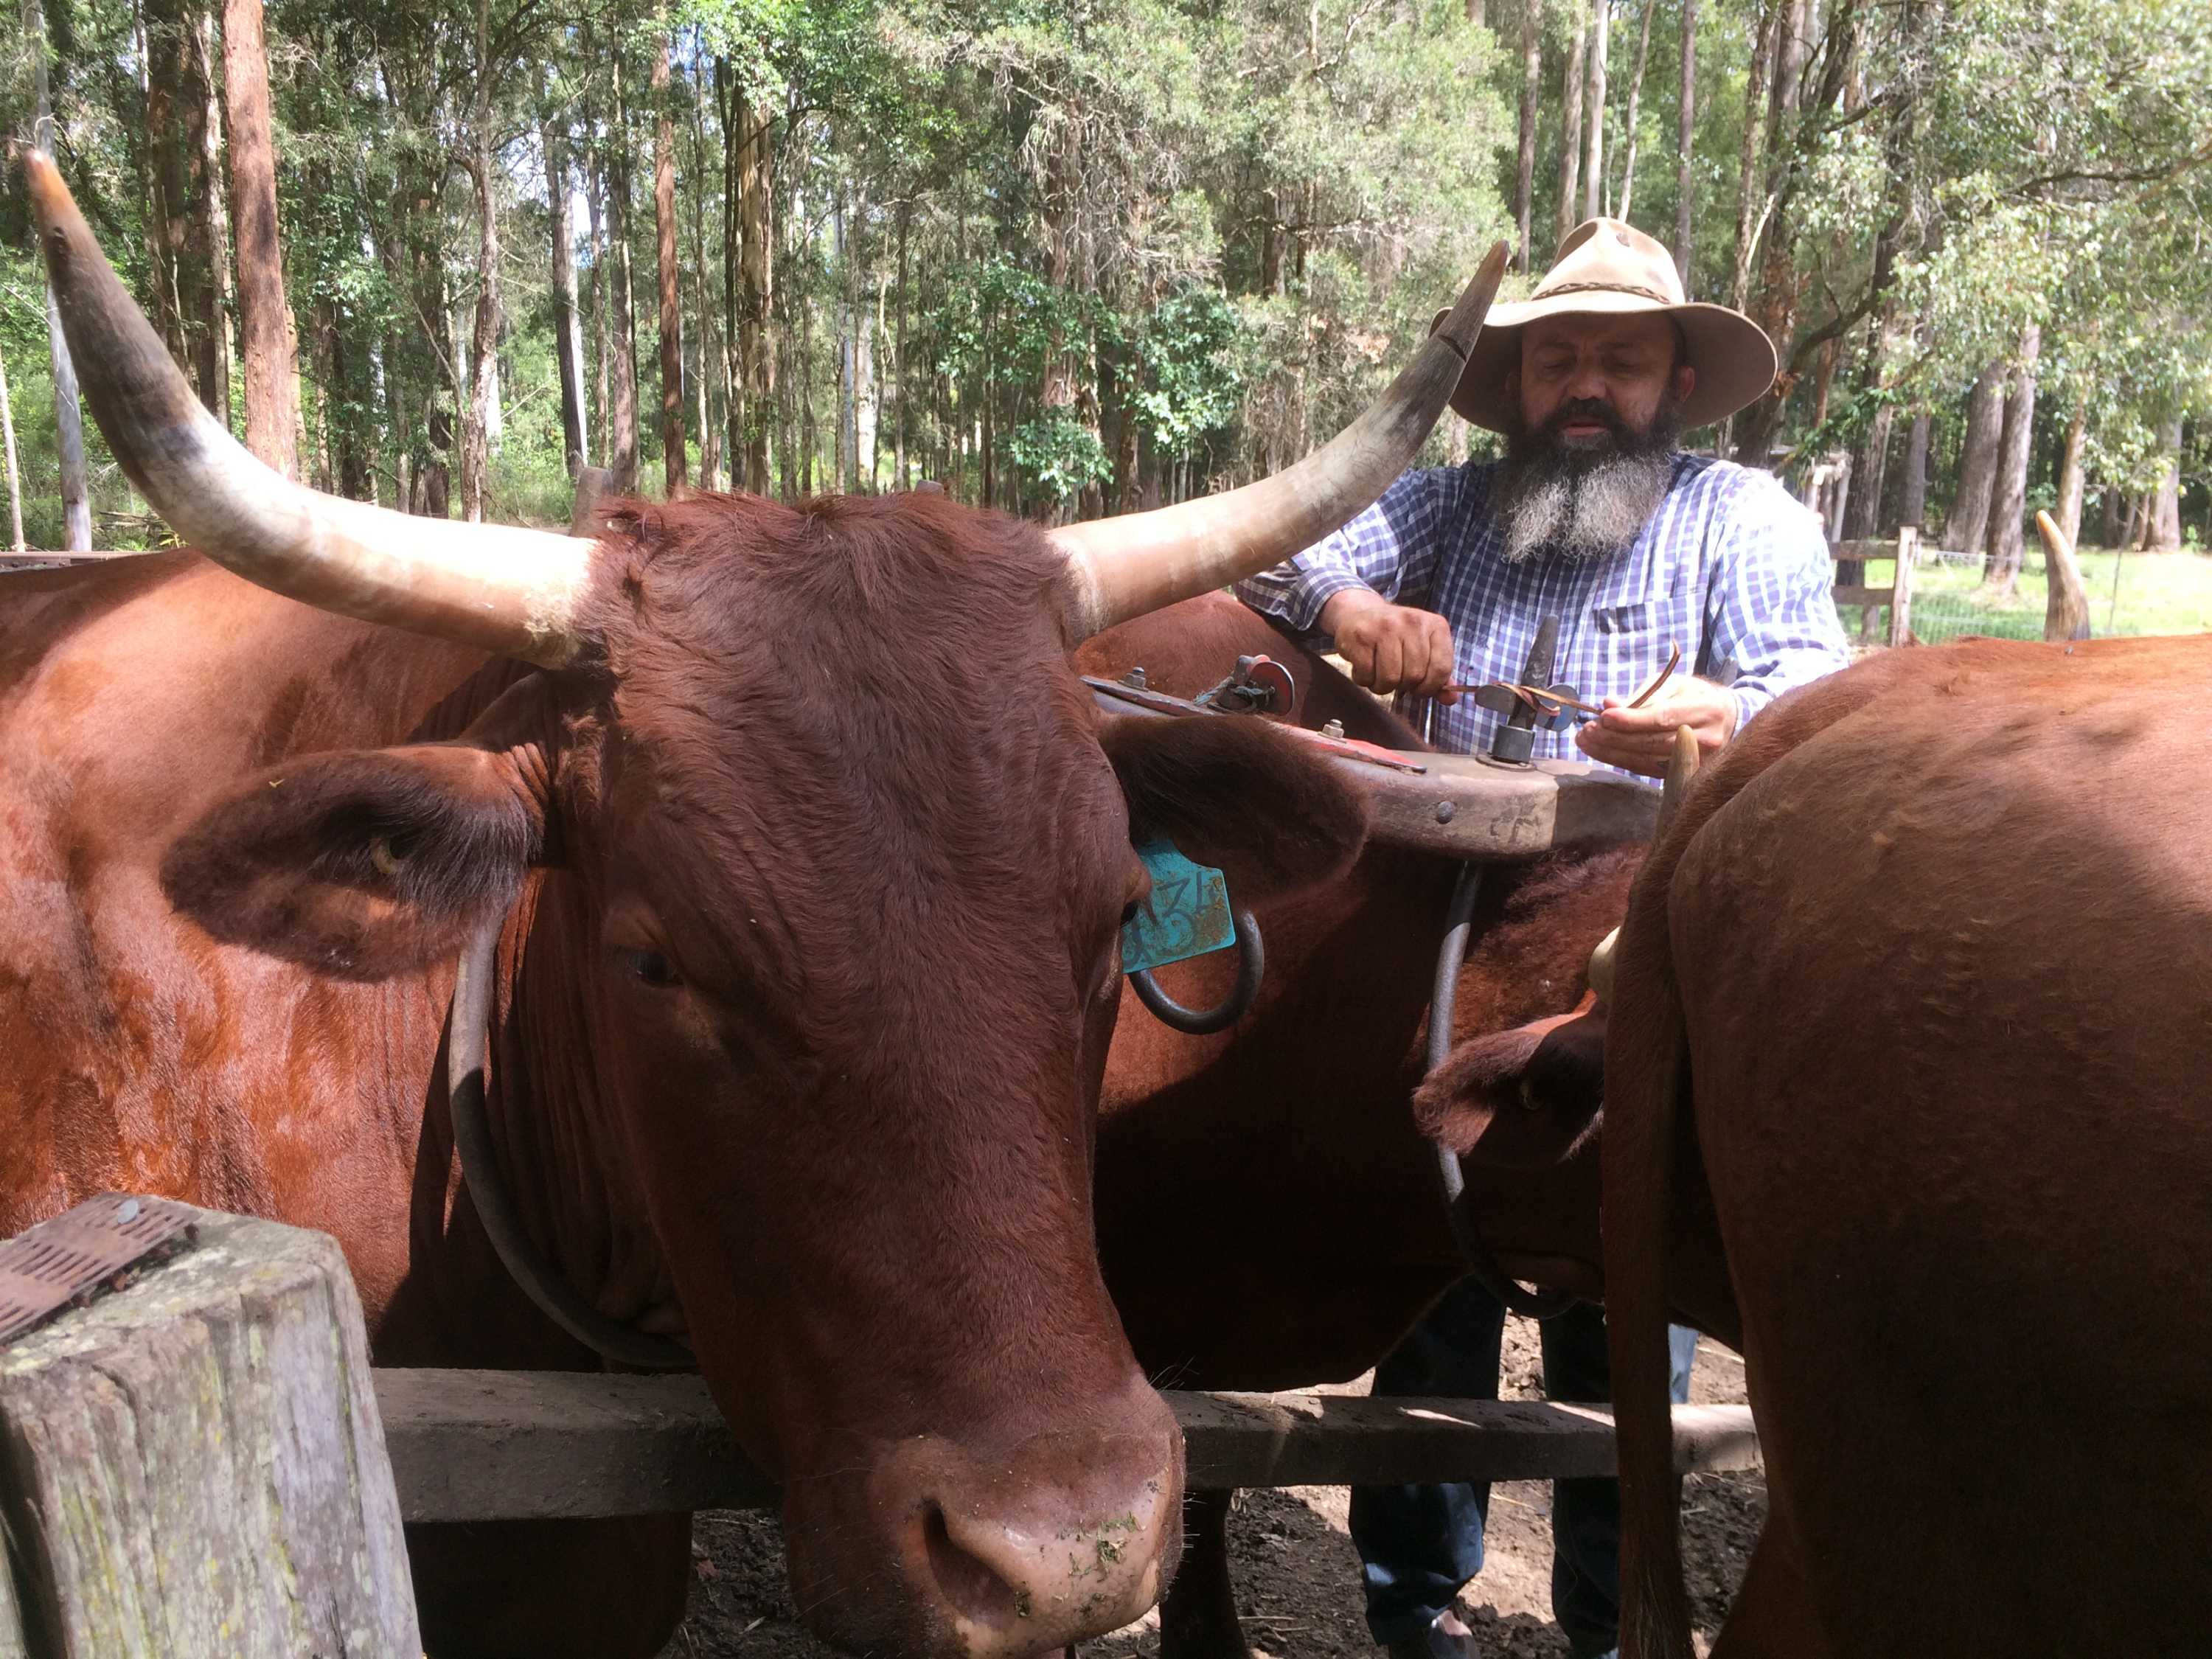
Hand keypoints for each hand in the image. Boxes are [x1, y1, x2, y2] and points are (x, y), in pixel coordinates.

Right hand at [1320, 589, 1459, 702]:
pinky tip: (1364, 667)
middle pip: (1415, 676)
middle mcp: (1413, 622)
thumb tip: (1450, 699)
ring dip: (1382, 686)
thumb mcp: (1423, 648)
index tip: (1418, 687)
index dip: (1429, 687)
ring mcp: (1386, 627)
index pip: (1442, 668)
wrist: (1358, 613)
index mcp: (1435, 625)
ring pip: (1391, 679)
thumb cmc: (1394, 636)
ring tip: (1379, 673)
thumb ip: (1438, 674)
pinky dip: (1364, 679)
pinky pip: (1367, 675)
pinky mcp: (1361, 636)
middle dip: (1403, 686)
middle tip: (1395, 676)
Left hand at [1574, 677, 1737, 776]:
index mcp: (1706, 710)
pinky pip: (1648, 769)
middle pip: (1652, 742)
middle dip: (1614, 737)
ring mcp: (1697, 760)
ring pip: (1647, 759)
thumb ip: (1642, 695)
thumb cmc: (1696, 696)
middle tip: (1587, 730)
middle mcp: (1705, 739)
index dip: (1631, 720)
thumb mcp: (1674, 685)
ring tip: (1586, 740)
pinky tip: (1601, 751)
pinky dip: (1621, 760)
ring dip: (1611, 751)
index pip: (1662, 718)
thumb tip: (1608, 703)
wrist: (1727, 719)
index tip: (1604, 716)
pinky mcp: (1685, 773)